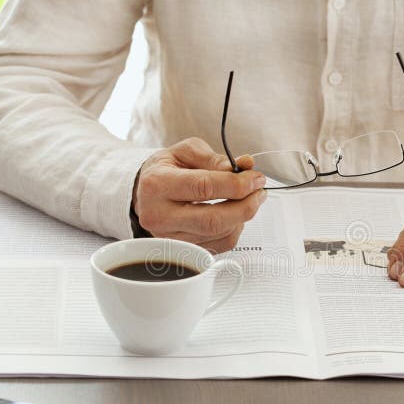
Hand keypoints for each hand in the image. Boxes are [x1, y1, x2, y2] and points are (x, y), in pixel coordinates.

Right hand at [133, 137, 266, 252]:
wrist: (144, 193)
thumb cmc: (166, 171)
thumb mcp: (185, 152)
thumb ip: (215, 158)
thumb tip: (244, 166)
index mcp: (157, 184)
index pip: (204, 187)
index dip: (237, 184)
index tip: (256, 178)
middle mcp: (159, 215)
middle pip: (213, 219)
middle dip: (245, 206)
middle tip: (259, 192)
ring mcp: (170, 238)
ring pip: (220, 233)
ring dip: (243, 216)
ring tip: (248, 198)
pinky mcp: (183, 251)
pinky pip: (221, 244)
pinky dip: (235, 228)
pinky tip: (233, 213)